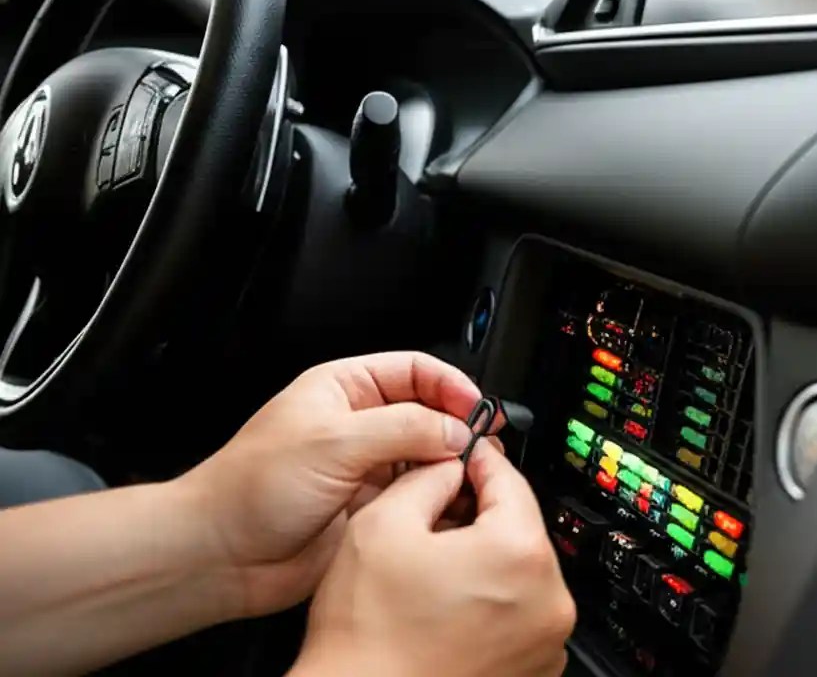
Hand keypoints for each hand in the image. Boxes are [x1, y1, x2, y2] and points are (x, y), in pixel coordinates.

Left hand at [177, 351, 485, 617]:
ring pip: (430, 457)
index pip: (416, 370)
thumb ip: (404, 428)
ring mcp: (368, 467)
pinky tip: (447, 503)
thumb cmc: (251, 491)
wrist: (223, 557)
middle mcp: (360, 425)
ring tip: (467, 476)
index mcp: (344, 389)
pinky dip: (440, 498)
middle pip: (430, 412)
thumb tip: (456, 429)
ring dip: (451, 465)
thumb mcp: (334, 441)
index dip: (451, 386)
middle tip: (483, 445)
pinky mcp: (374, 507)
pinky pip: (420, 496)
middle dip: (458, 427)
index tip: (476, 409)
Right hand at [290, 440, 575, 676]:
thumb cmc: (366, 638)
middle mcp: (548, 601)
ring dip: (486, 559)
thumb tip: (450, 468)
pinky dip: (492, 601)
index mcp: (519, 555)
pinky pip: (519, 614)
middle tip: (435, 516)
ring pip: (520, 571)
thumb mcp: (383, 524)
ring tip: (434, 570)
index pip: (510, 480)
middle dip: (480, 515)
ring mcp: (546, 642)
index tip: (465, 453)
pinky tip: (447, 605)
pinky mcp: (534, 668)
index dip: (479, 459)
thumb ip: (427, 478)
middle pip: (519, 528)